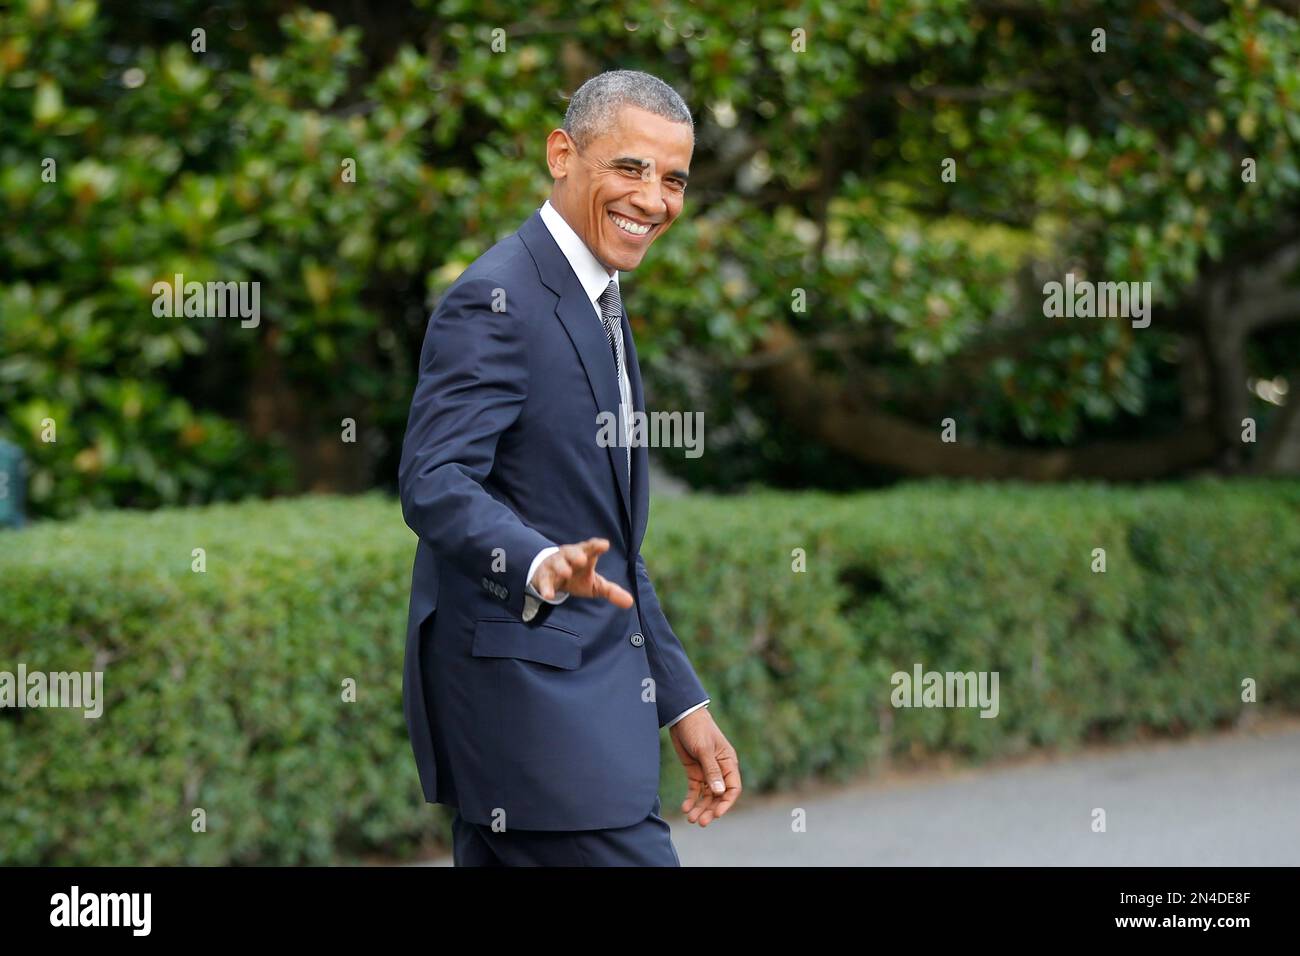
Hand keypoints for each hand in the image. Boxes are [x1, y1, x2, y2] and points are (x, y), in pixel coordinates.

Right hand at [531, 537, 633, 607]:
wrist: (551, 576)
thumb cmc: (577, 577)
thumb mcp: (595, 584)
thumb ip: (611, 591)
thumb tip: (630, 602)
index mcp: (583, 555)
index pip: (591, 548)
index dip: (597, 546)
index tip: (604, 545)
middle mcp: (568, 557)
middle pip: (572, 552)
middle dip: (576, 554)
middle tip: (583, 559)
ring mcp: (554, 565)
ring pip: (557, 563)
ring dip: (561, 567)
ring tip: (567, 572)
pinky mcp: (543, 577)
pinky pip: (544, 581)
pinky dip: (545, 587)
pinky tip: (548, 595)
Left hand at [669, 707, 741, 825]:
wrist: (681, 716)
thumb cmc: (697, 728)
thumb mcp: (704, 749)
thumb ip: (711, 770)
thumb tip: (719, 792)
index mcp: (728, 762)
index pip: (733, 788)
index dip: (726, 803)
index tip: (716, 814)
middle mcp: (720, 769)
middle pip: (719, 795)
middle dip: (710, 809)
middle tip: (700, 822)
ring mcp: (707, 771)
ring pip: (706, 795)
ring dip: (700, 807)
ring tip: (690, 819)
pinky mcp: (694, 771)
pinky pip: (695, 789)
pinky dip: (691, 799)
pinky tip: (685, 808)